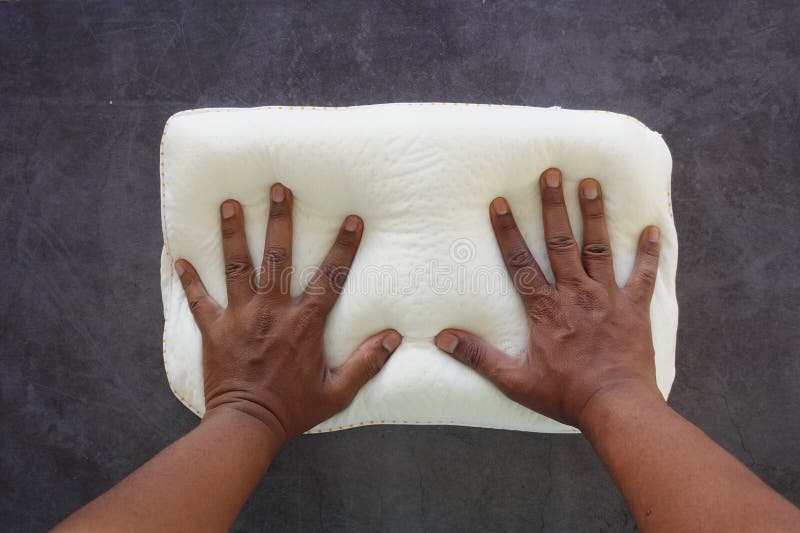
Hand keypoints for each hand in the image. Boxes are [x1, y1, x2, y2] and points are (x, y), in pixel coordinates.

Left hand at [174, 183, 401, 442]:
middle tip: (279, 187)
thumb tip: (393, 338)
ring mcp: (239, 318)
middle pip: (277, 257)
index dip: (344, 247)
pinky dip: (189, 278)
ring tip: (230, 203)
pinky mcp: (214, 329)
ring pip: (237, 267)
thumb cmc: (293, 409)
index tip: (352, 219)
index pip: (330, 277)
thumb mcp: (337, 392)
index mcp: (303, 324)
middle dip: (279, 219)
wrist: (246, 426)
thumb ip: (366, 363)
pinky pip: (199, 299)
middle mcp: (271, 312)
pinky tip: (179, 256)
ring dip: (233, 233)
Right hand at [435, 168, 661, 428]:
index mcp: (544, 308)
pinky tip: (652, 229)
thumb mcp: (514, 378)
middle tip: (552, 173)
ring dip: (594, 214)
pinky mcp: (634, 309)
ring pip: (598, 248)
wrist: (615, 407)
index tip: (500, 202)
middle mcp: (575, 294)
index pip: (520, 261)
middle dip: (554, 205)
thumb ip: (477, 356)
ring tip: (591, 183)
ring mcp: (607, 298)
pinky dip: (648, 253)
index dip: (507, 230)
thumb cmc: (564, 394)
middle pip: (561, 241)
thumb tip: (442, 338)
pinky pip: (643, 276)